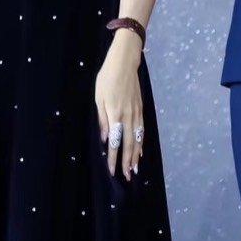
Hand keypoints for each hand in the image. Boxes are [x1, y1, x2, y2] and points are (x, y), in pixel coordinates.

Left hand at [94, 29, 144, 180]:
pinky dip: (141, 142)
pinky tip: (140, 150)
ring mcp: (137, 113)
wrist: (124, 63)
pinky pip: (142, 130)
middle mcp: (128, 117)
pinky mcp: (141, 109)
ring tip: (135, 169)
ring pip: (137, 139)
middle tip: (126, 177)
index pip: (115, 142)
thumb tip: (105, 138)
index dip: (114, 158)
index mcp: (115, 114)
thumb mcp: (99, 97)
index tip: (112, 171)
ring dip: (136, 156)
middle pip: (128, 144)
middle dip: (127, 162)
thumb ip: (102, 119)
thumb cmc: (107, 78)